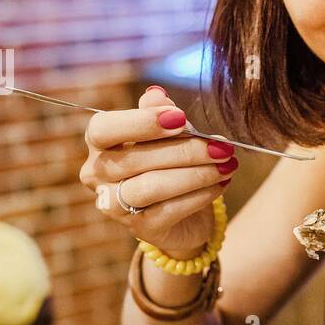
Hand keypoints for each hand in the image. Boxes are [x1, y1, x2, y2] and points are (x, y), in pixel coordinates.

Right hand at [79, 86, 238, 256]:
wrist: (183, 213)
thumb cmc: (170, 162)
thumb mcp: (169, 133)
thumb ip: (161, 113)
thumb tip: (157, 95)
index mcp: (99, 143)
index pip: (103, 128)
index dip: (140, 122)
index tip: (180, 118)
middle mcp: (97, 175)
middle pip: (134, 159)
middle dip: (184, 150)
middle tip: (222, 146)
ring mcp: (114, 205)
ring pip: (151, 187)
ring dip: (196, 174)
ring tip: (227, 165)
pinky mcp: (140, 229)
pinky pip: (170, 209)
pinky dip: (201, 194)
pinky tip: (222, 183)